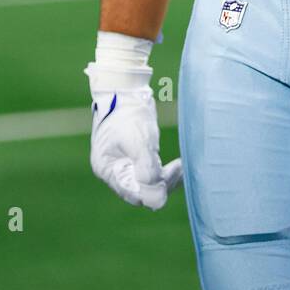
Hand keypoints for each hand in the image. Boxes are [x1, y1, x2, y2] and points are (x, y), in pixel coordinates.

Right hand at [88, 85, 181, 208]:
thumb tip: (158, 199)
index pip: (132, 192)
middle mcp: (114, 172)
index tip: (170, 178)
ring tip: (182, 166)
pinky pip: (152, 174)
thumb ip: (146, 167)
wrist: (126, 90)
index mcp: (107, 168)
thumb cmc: (128, 112)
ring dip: (167, 178)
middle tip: (180, 168)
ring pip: (149, 183)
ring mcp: (125, 166)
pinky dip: (166, 173)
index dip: (152, 191)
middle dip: (161, 183)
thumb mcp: (138, 138)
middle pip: (141, 190)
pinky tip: (179, 166)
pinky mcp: (136, 160)